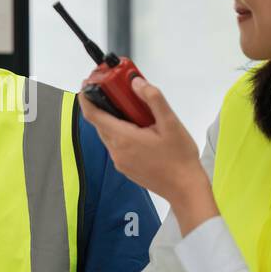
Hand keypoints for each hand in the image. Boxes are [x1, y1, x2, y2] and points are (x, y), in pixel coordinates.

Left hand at [78, 77, 218, 234]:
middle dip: (102, 106)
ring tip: (128, 107)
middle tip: (114, 90)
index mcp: (123, 138)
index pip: (93, 116)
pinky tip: (137, 128)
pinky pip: (116, 145)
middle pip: (100, 124)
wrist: (185, 189)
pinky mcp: (126, 168)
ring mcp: (120, 161)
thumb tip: (136, 82)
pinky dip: (120, 133)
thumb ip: (152, 99)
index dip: (86, 99)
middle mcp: (116, 151)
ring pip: (108, 135)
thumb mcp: (170, 123)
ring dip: (112, 119)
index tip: (86, 86)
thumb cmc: (179, 158)